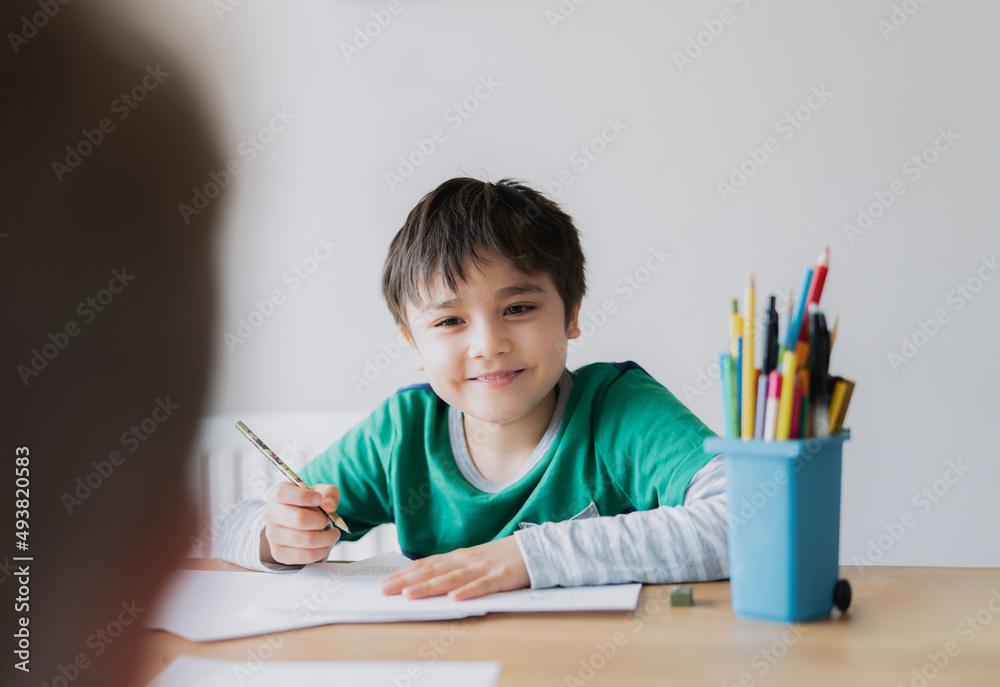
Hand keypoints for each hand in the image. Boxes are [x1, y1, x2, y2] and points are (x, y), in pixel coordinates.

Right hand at [261, 482, 340, 564]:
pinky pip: (305, 556)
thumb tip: (329, 505)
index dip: (304, 496)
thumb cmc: (307, 504)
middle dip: (321, 521)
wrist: (294, 523)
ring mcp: (272, 535)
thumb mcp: (319, 492)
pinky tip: (324, 545)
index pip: (283, 493)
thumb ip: (328, 493)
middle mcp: (271, 514)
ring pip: (306, 540)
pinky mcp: (278, 553)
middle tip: (328, 520)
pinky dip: (321, 551)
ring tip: (332, 534)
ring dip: (326, 538)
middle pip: (299, 519)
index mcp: (278, 494)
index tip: (319, 499)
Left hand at [379, 536, 529, 600]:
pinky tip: (455, 598)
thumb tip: (426, 580)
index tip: (384, 583)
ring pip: (452, 579)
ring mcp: (483, 568)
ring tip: (410, 594)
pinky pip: (483, 586)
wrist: (535, 548)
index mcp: (459, 557)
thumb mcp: (474, 561)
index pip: (426, 565)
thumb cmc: (502, 558)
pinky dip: (469, 591)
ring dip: (430, 586)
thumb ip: (453, 570)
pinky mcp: (501, 577)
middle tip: (385, 590)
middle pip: (433, 571)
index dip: (404, 574)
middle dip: (407, 581)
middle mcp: (467, 560)